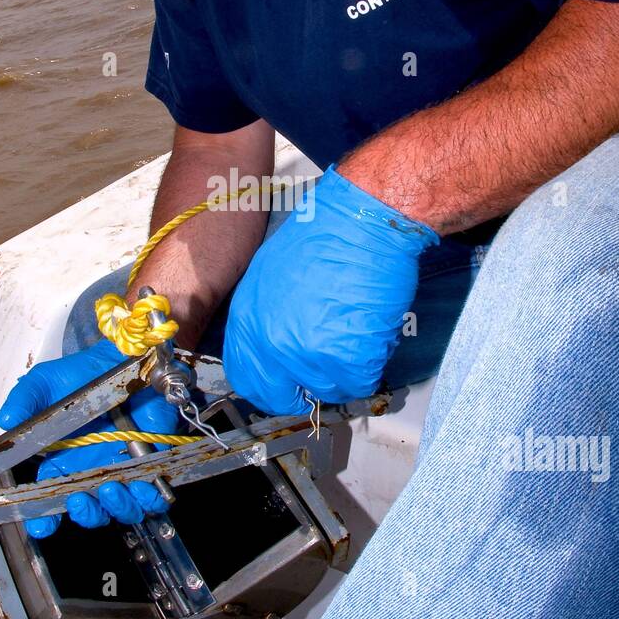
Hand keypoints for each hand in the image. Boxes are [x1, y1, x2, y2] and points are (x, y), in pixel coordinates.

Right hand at [0, 339, 178, 536]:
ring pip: (124, 509)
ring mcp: (124, 469)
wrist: (122, 359)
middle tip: (80, 500)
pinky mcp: (154, 462)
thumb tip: (6, 422)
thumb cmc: (81, 376)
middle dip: (86, 514)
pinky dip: (151, 496)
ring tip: (110, 488)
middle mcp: (93, 471)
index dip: (44, 518)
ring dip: (117, 506)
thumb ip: (23, 401)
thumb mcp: (44, 384)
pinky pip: (156, 493)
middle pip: (90, 512)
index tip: (41, 525)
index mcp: (63, 463)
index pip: (50, 500)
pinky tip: (142, 484)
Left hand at [223, 166, 438, 414]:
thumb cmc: (321, 238)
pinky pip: (361, 382)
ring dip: (344, 371)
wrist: (361, 222)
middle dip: (305, 389)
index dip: (270, 385)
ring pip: (328, 390)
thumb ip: (265, 317)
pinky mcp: (348, 357)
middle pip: (283, 396)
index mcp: (248, 321)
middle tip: (326, 370)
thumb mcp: (268, 274)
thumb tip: (276, 348)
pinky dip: (371, 362)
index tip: (288, 383)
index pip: (247, 378)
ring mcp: (310, 354)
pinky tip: (371, 332)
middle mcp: (272, 344)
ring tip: (355, 332)